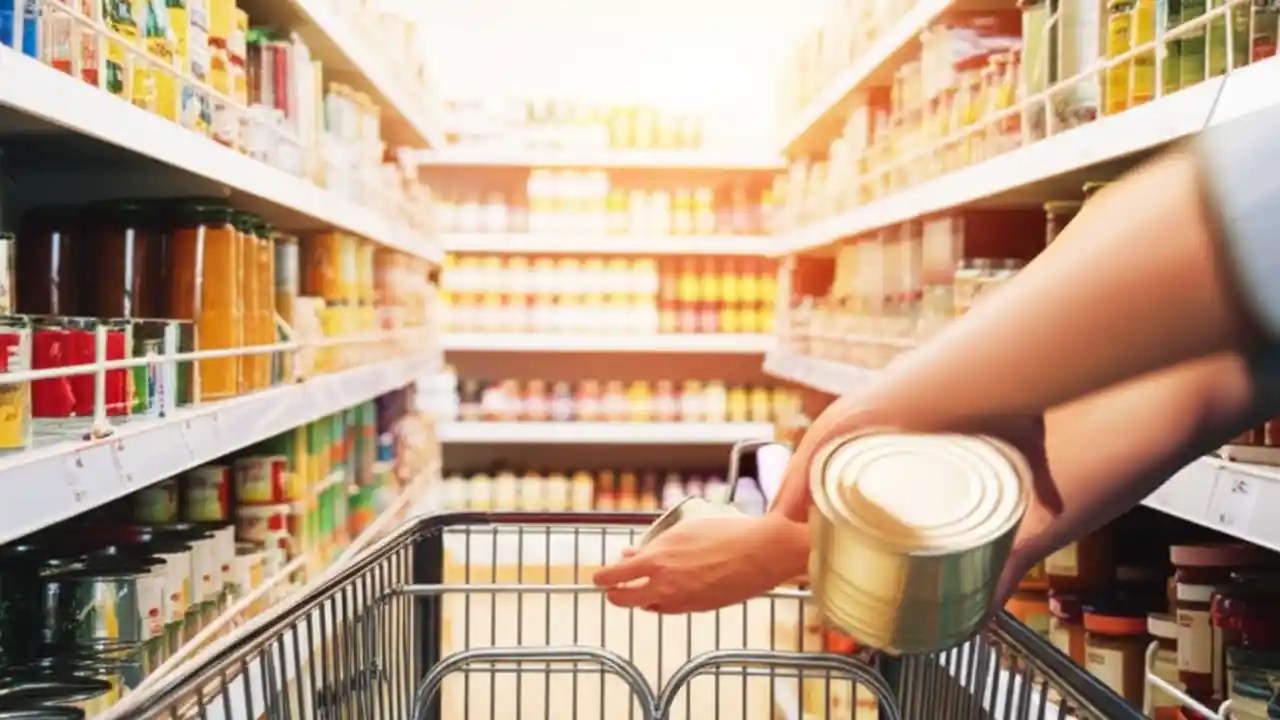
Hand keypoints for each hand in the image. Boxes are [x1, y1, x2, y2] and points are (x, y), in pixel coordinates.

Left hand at [592, 513, 808, 613]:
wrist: (761, 552)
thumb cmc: (725, 534)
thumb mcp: (683, 532)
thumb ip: (654, 546)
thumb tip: (631, 554)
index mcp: (657, 560)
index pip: (614, 576)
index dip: (602, 577)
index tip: (599, 576)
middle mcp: (665, 585)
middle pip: (623, 599)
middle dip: (614, 593)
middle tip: (613, 587)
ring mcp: (681, 601)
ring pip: (647, 606)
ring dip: (640, 597)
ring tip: (642, 585)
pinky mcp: (698, 609)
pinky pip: (670, 609)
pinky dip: (662, 601)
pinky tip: (668, 590)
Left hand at [781, 398, 1059, 621]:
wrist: (1003, 368)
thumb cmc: (1010, 396)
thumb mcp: (1019, 448)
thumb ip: (1035, 480)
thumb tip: (1057, 505)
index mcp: (900, 425)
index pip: (859, 462)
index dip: (845, 495)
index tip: (836, 530)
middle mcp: (877, 418)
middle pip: (831, 466)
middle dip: (816, 503)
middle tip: (811, 544)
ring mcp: (864, 413)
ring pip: (818, 462)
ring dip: (800, 496)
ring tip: (791, 534)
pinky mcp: (857, 411)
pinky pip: (814, 449)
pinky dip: (798, 480)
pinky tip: (785, 511)